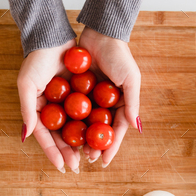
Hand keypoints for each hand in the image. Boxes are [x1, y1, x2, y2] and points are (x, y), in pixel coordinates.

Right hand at [17, 39, 79, 172]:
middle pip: (62, 136)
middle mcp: (53, 109)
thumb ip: (27, 109)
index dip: (53, 152)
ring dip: (82, 143)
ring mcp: (68, 103)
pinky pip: (88, 113)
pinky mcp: (82, 94)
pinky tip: (100, 136)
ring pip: (76, 128)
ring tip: (90, 156)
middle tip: (78, 166)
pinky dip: (92, 125)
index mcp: (39, 110)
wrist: (54, 36)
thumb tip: (26, 135)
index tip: (61, 166)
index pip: (45, 137)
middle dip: (69, 153)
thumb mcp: (27, 84)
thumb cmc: (36, 60)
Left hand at [79, 27, 141, 167]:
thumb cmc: (119, 56)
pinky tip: (61, 133)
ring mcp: (90, 98)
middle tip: (85, 160)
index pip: (115, 131)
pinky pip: (71, 110)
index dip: (110, 147)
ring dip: (80, 139)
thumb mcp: (131, 79)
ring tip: (73, 152)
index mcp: (120, 104)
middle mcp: (105, 104)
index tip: (103, 161)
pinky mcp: (76, 90)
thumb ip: (132, 103)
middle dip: (93, 147)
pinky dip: (68, 122)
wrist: (100, 33)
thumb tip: (134, 127)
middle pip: (98, 131)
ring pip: (84, 124)